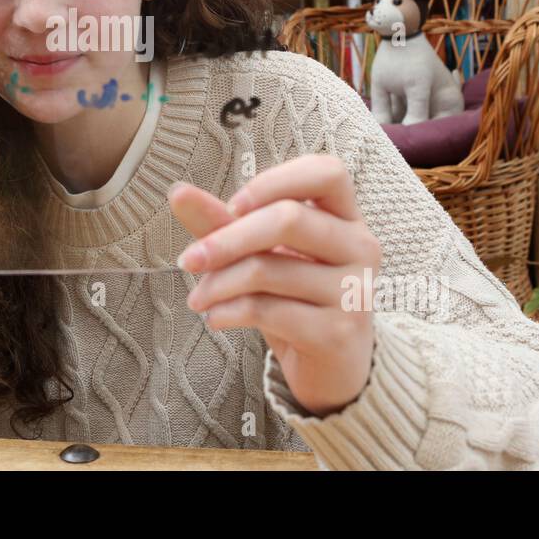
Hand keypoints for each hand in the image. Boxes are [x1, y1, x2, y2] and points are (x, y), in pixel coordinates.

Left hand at [168, 156, 379, 417]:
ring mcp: (354, 290)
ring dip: (219, 283)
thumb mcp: (263, 254)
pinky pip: (271, 311)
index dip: (275, 181)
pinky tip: (214, 318)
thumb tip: (177, 192)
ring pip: (272, 270)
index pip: (327, 172)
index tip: (232, 205)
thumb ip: (224, 222)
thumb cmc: (296, 298)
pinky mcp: (338, 332)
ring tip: (197, 299)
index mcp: (347, 217)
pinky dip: (230, 312)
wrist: (331, 367)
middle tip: (188, 260)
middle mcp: (361, 247)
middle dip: (227, 239)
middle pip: (289, 219)